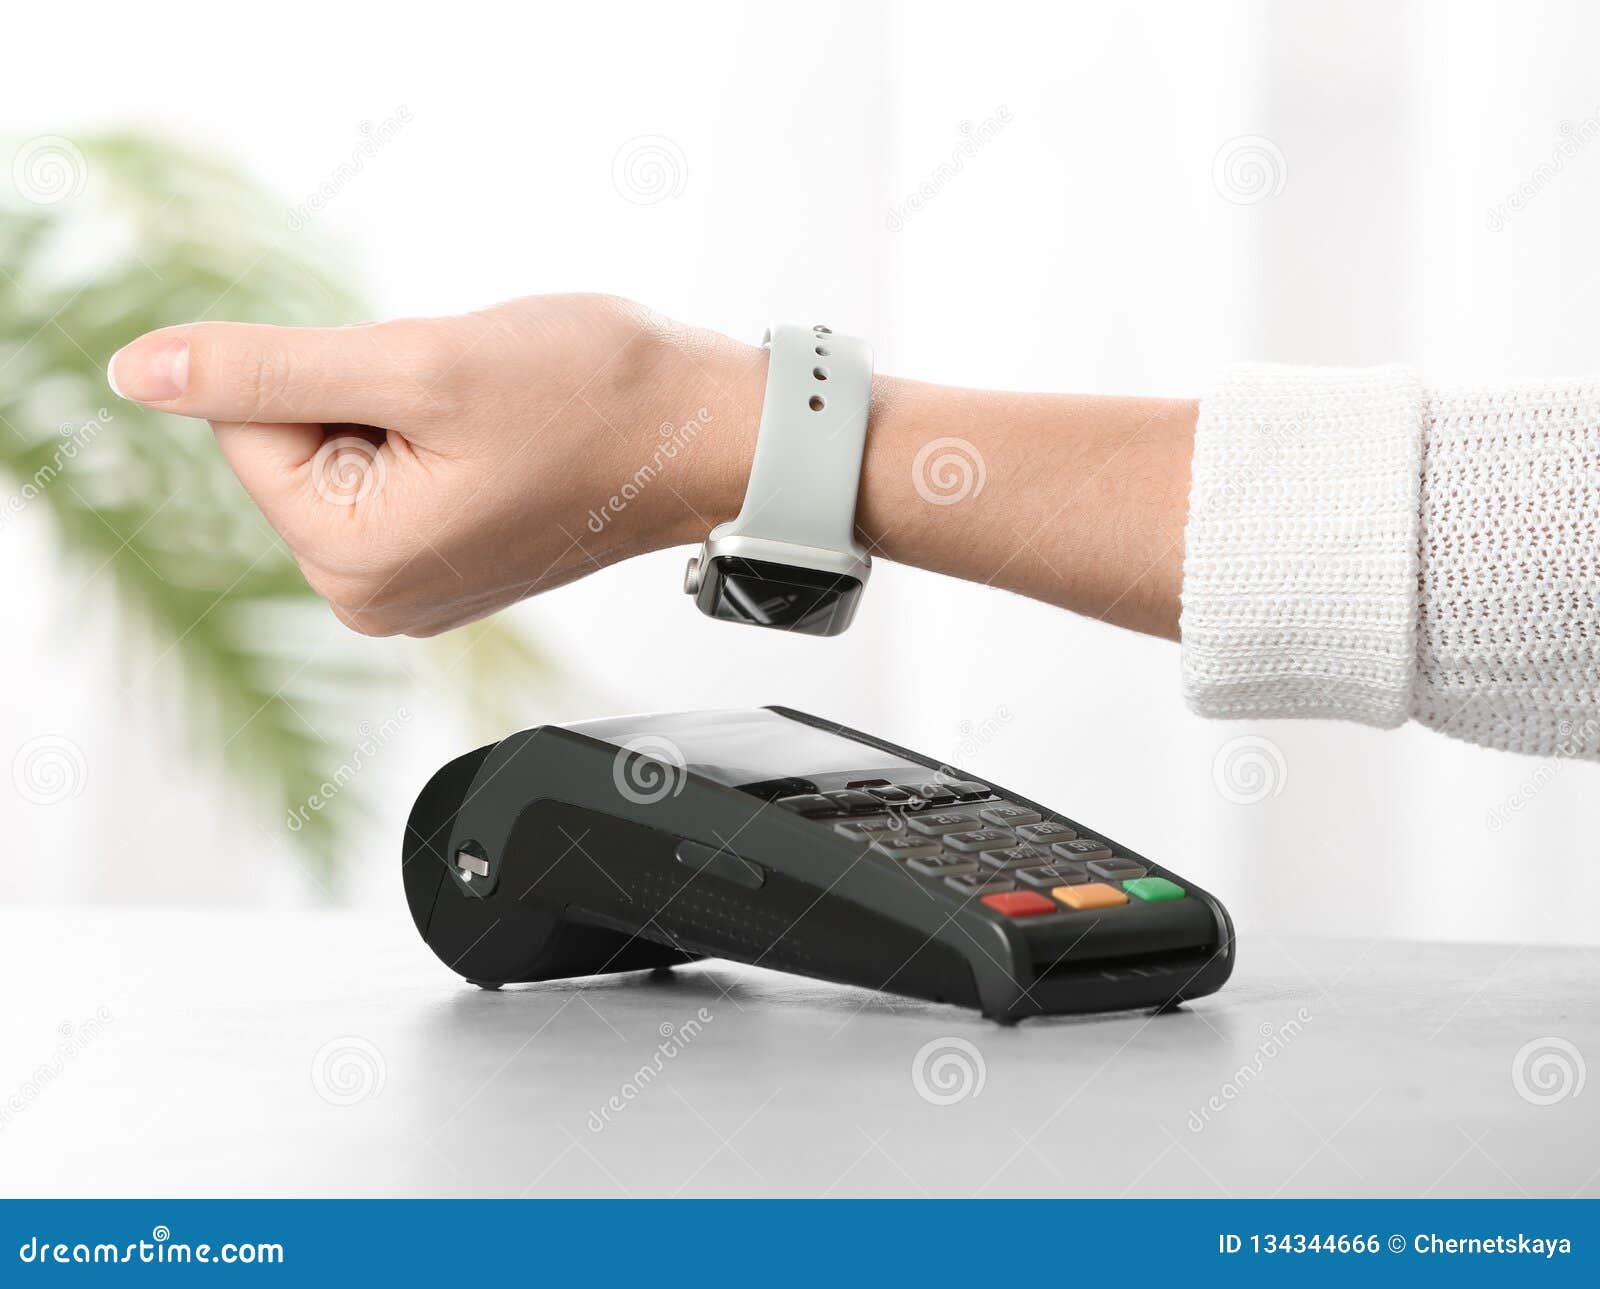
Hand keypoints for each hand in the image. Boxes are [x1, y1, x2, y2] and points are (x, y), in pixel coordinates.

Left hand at [107, 294, 763, 635]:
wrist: (708, 435)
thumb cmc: (597, 400)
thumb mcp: (418, 363)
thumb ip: (264, 368)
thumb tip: (140, 371)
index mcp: (356, 564)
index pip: (247, 425)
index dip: (331, 371)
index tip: (427, 385)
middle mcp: (374, 598)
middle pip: (293, 444)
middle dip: (369, 393)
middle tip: (469, 405)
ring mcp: (412, 589)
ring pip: (343, 450)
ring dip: (404, 409)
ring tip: (494, 426)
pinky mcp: (445, 565)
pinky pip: (390, 472)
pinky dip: (431, 434)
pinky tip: (502, 443)